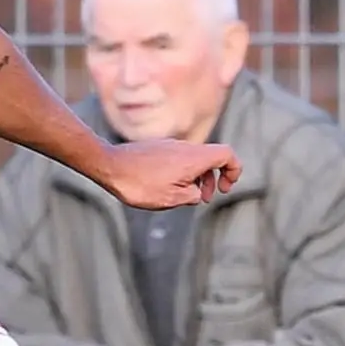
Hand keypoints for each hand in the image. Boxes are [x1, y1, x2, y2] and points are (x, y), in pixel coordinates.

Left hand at [96, 138, 239, 209]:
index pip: (228, 155)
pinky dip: (183, 172)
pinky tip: (168, 187)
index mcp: (194, 158)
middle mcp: (186, 148)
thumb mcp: (171, 199)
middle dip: (215, 178)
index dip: (235, 170)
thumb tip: (196, 193)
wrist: (110, 167)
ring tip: (188, 196)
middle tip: (207, 198)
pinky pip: (180, 158)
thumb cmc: (139, 185)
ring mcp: (171, 146)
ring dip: (198, 177)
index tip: (226, 187)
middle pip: (213, 157)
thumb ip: (192, 195)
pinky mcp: (158, 149)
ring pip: (195, 159)